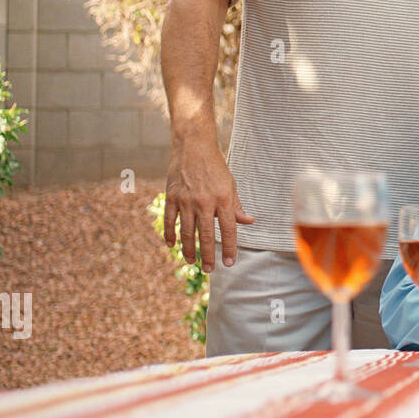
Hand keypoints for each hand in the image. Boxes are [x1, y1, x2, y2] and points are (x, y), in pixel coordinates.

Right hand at [164, 139, 254, 273]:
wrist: (194, 147)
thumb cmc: (215, 167)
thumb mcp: (231, 185)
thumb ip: (237, 206)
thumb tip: (249, 222)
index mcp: (223, 200)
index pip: (228, 230)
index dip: (229, 248)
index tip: (229, 262)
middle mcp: (204, 202)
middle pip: (206, 236)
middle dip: (208, 256)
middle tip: (209, 270)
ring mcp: (186, 201)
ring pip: (187, 232)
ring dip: (189, 250)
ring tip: (192, 261)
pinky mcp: (172, 197)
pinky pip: (170, 220)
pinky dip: (169, 234)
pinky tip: (171, 245)